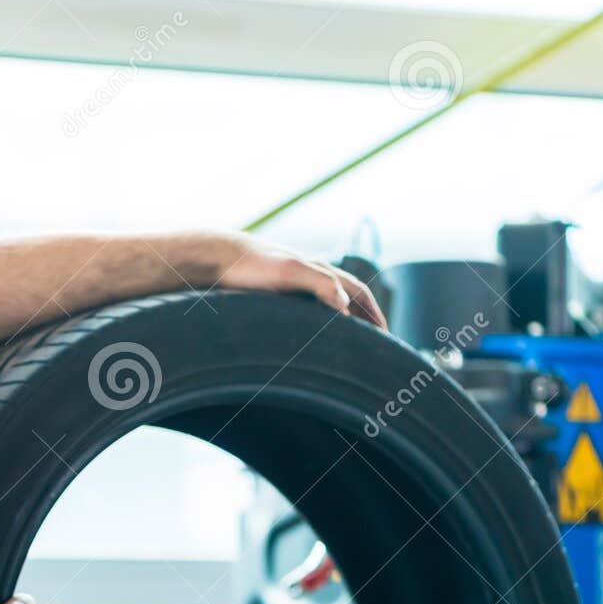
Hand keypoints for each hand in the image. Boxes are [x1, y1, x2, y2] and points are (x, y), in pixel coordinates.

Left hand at [216, 234, 386, 329]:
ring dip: (344, 322)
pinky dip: (319, 323)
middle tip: (376, 346)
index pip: (359, 294)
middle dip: (365, 320)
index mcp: (321, 270)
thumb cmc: (251, 264)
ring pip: (329, 305)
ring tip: (350, 344)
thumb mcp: (290, 272)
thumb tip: (346, 307)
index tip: (387, 338)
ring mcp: (294, 285)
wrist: (215, 256)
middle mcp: (311, 275)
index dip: (375, 315)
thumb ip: (321, 284)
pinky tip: (312, 336)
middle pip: (348, 299)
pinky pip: (307, 311)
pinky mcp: (276, 294)